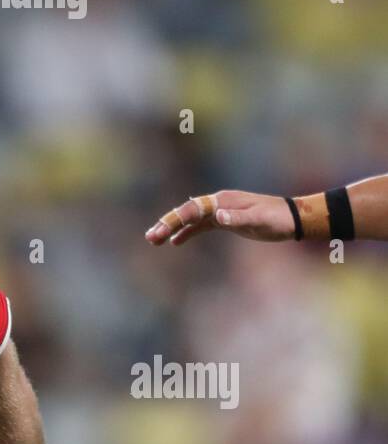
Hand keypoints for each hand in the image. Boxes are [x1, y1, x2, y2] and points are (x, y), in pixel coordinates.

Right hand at [145, 190, 294, 246]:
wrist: (292, 218)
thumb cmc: (276, 219)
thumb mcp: (257, 220)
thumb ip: (236, 219)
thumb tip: (216, 217)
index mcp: (223, 201)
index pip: (192, 209)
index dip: (175, 221)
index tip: (160, 234)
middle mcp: (219, 203)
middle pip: (187, 212)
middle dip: (167, 223)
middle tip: (150, 238)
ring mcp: (221, 211)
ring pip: (191, 218)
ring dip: (173, 228)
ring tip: (154, 240)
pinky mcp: (225, 220)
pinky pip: (200, 225)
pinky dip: (187, 232)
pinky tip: (175, 242)